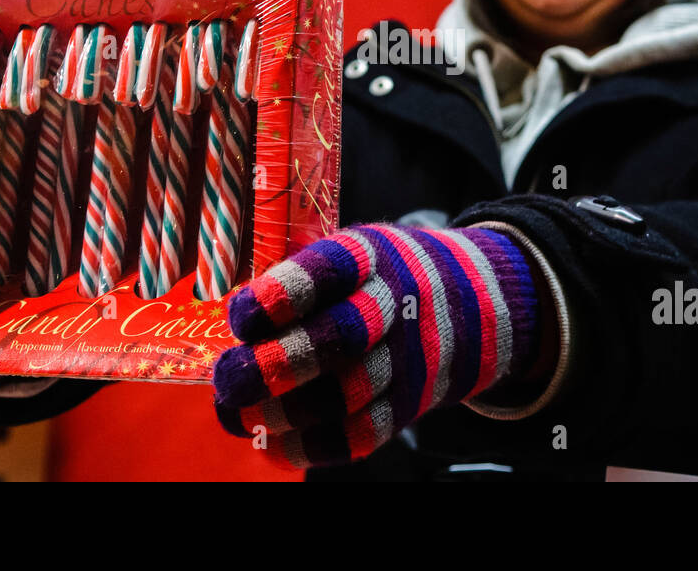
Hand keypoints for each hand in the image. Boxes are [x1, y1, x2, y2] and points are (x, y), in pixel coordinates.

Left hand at [211, 223, 543, 468]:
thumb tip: (230, 325)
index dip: (282, 296)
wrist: (468, 301)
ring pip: (348, 393)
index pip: (328, 271)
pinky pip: (362, 433)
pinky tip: (273, 445)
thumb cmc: (381, 276)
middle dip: (278, 363)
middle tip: (228, 379)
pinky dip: (312, 446)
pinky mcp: (410, 402)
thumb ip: (299, 282)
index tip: (241, 317)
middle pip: (341, 336)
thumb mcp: (352, 252)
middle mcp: (393, 304)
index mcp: (368, 256)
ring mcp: (405, 357)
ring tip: (239, 416)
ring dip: (285, 412)